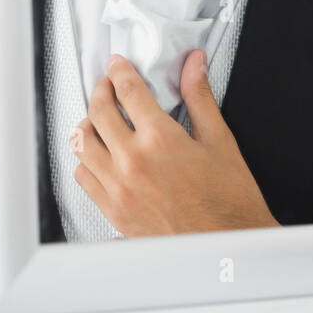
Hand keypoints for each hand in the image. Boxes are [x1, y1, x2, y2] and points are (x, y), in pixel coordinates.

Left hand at [70, 50, 279, 236]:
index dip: (121, 71)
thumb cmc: (229, 201)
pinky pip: (83, 178)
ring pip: (83, 144)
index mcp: (161, 140)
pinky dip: (86, 160)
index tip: (118, 65)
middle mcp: (133, 162)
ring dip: (89, 123)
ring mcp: (119, 189)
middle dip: (101, 90)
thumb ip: (200, 98)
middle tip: (108, 84)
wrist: (227, 247)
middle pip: (98, 112)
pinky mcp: (114, 212)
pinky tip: (99, 155)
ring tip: (99, 117)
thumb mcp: (220, 140)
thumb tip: (194, 66)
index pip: (128, 91)